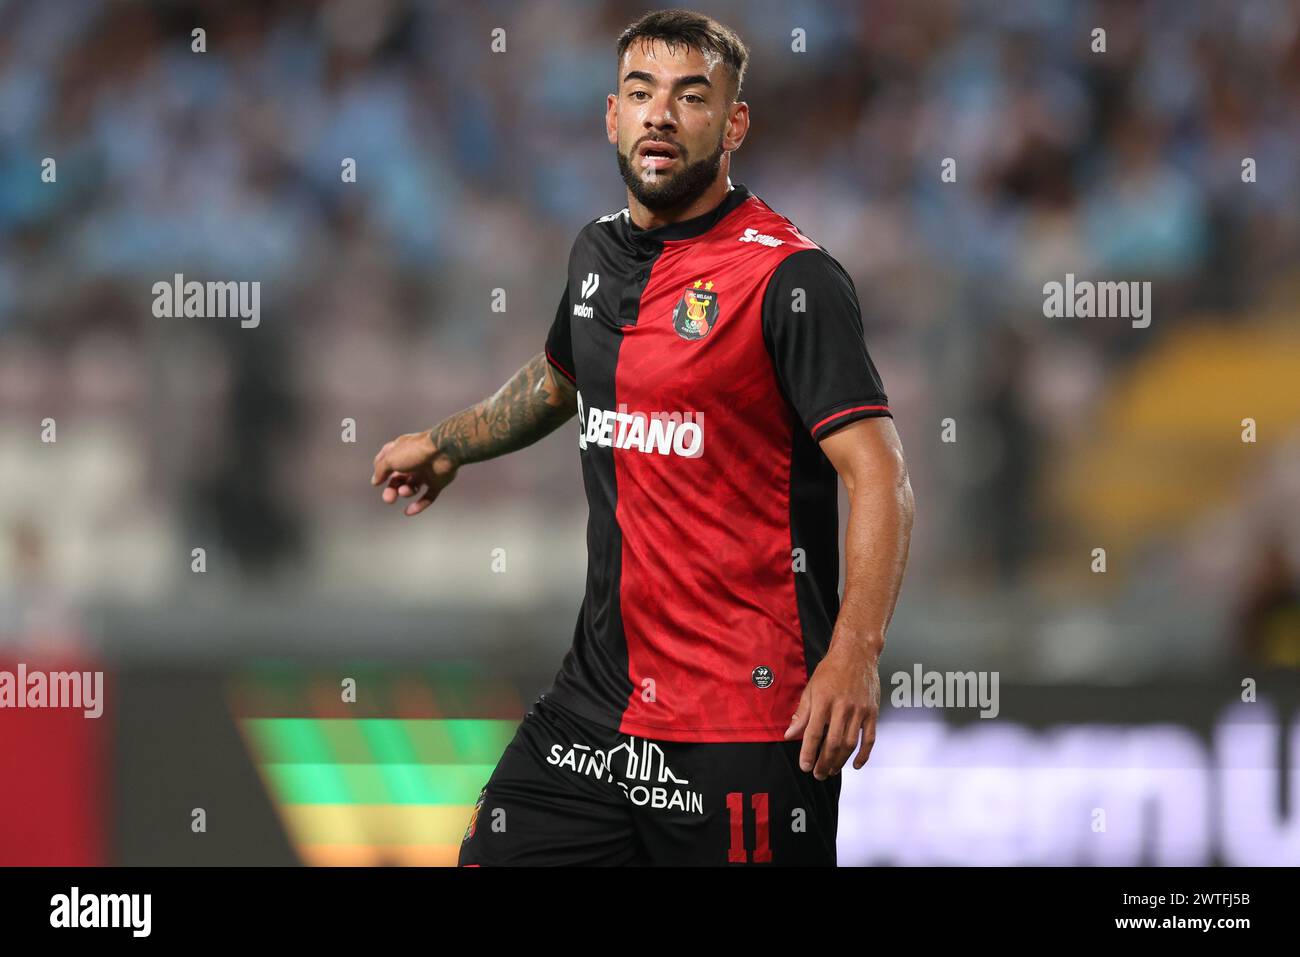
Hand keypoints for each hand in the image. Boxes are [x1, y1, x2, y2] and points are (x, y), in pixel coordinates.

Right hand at [370, 431, 457, 516]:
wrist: (444, 451)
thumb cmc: (417, 450)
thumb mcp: (391, 458)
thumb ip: (381, 470)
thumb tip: (375, 481)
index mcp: (402, 450)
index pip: (388, 461)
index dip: (381, 472)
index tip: (377, 482)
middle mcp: (414, 461)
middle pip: (399, 478)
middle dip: (392, 489)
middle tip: (389, 498)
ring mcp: (427, 472)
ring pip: (412, 487)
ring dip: (406, 492)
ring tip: (405, 491)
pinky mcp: (438, 482)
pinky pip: (428, 497)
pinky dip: (419, 505)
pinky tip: (409, 511)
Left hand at [784, 642, 880, 779]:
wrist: (856, 654)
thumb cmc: (830, 670)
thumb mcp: (811, 688)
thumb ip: (802, 714)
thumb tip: (789, 734)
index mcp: (823, 701)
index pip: (814, 733)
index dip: (808, 753)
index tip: (805, 766)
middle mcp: (842, 707)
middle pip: (833, 743)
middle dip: (824, 762)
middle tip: (818, 774)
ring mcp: (859, 710)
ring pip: (850, 743)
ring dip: (840, 761)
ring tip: (831, 771)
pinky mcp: (872, 712)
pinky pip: (869, 738)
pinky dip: (864, 754)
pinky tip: (856, 765)